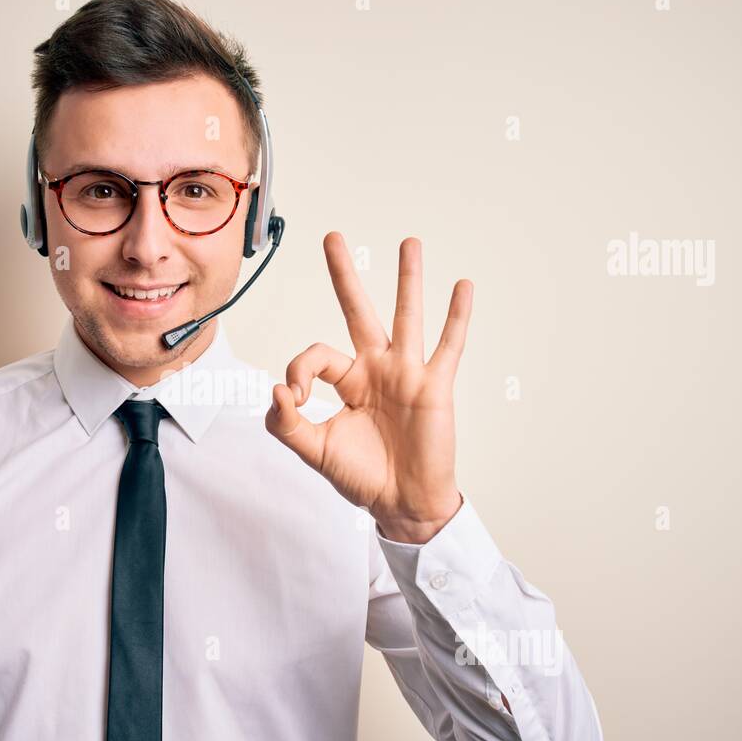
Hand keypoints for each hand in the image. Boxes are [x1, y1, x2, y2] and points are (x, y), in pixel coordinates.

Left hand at [265, 232, 471, 543]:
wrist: (401, 503)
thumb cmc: (362, 476)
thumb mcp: (314, 450)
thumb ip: (287, 424)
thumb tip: (278, 390)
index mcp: (347, 381)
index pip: (316, 355)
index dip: (300, 370)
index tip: (297, 398)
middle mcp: (376, 369)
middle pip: (358, 311)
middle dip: (343, 275)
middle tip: (332, 237)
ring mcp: (407, 373)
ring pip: (406, 316)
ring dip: (408, 279)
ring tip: (409, 243)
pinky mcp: (435, 386)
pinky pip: (448, 345)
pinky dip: (457, 317)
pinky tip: (463, 287)